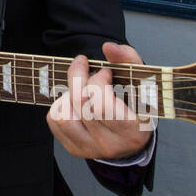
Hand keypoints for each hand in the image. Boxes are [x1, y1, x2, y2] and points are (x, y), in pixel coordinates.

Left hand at [47, 42, 152, 160]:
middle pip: (81, 104)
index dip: (98, 82)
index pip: (103, 105)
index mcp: (132, 131)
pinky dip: (61, 104)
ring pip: (64, 115)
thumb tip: (109, 47)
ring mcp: (90, 148)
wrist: (131, 137)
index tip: (105, 72)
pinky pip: (54, 120)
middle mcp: (110, 145)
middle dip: (79, 77)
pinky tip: (75, 101)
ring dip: (68, 94)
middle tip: (87, 68)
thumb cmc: (136, 105)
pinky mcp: (74, 148)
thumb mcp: (141, 82)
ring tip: (81, 88)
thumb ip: (129, 60)